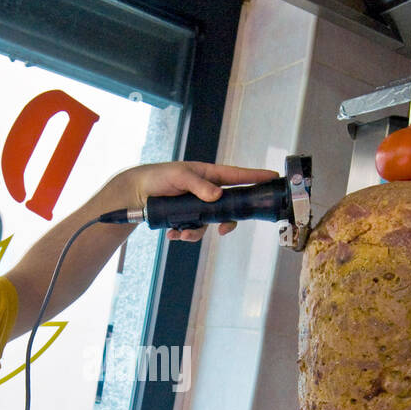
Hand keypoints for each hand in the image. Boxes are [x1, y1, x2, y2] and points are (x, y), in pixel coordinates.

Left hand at [116, 161, 279, 241]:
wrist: (137, 192)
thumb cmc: (159, 176)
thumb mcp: (179, 176)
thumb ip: (199, 186)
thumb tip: (217, 196)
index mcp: (210, 175)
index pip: (238, 176)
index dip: (256, 177)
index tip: (273, 178)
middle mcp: (207, 191)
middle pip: (229, 208)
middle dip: (226, 222)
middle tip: (223, 230)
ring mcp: (198, 206)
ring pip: (209, 224)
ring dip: (197, 232)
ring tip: (182, 232)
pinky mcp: (187, 217)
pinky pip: (193, 230)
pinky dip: (184, 234)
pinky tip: (172, 233)